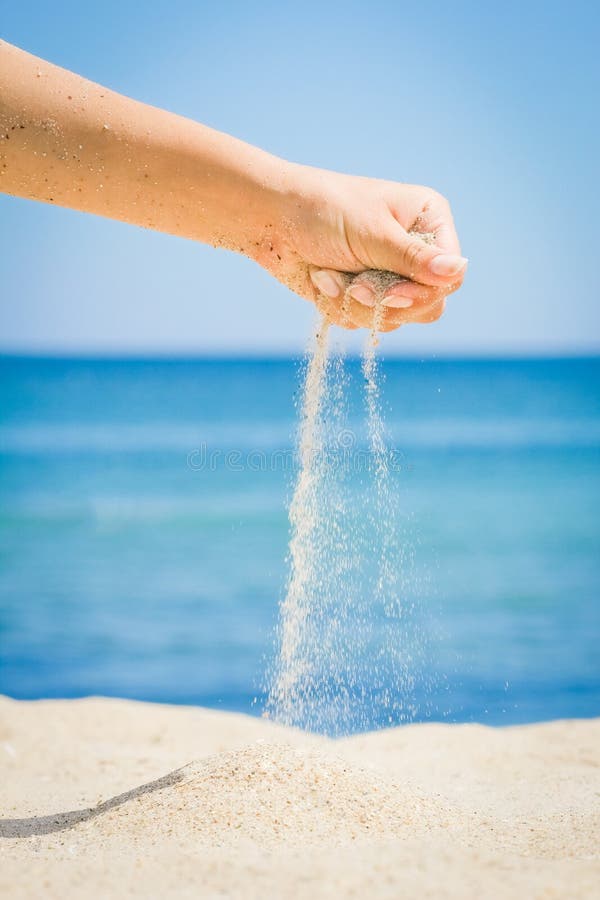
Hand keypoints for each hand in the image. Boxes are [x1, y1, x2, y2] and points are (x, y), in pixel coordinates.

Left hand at [254, 166, 466, 331]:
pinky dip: (339, 307)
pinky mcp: (363, 296)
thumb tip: (459, 270)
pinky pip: (364, 322)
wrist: (271, 222)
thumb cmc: (323, 211)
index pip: (451, 274)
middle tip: (356, 286)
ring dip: (356, 304)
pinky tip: (322, 280)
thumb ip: (413, 258)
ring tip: (330, 276)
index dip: (424, 291)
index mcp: (428, 221)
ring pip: (394, 318)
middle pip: (428, 304)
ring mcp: (389, 275)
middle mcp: (415, 250)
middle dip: (385, 301)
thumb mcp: (372, 233)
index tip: (393, 293)